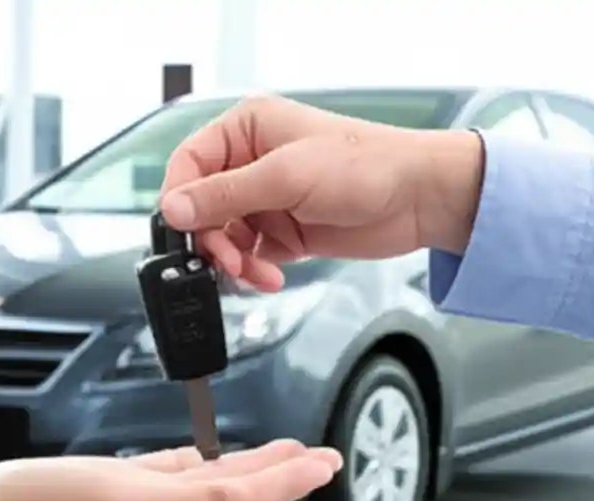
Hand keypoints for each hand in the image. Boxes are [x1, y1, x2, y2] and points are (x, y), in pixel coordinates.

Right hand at [0, 439, 340, 500]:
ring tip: (285, 453)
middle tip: (322, 459)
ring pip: (213, 483)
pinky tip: (207, 457)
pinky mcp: (115, 489)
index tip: (327, 464)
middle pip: (242, 493)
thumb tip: (241, 499)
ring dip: (253, 468)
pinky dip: (201, 463)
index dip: (292, 480)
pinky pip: (173, 475)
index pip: (252, 500)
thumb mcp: (128, 500)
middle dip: (285, 475)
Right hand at [158, 95, 484, 290]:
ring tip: (254, 274)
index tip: (184, 231)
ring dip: (233, 260)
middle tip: (229, 262)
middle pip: (203, 206)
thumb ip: (227, 194)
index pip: (189, 163)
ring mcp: (271, 197)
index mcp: (247, 129)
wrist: (420, 199)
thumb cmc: (367, 166)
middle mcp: (254, 161)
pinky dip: (254, 270)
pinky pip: (252, 254)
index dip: (181, 199)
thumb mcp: (287, 176)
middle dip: (211, 238)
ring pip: (225, 235)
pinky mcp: (288, 230)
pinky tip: (269, 278)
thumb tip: (174, 208)